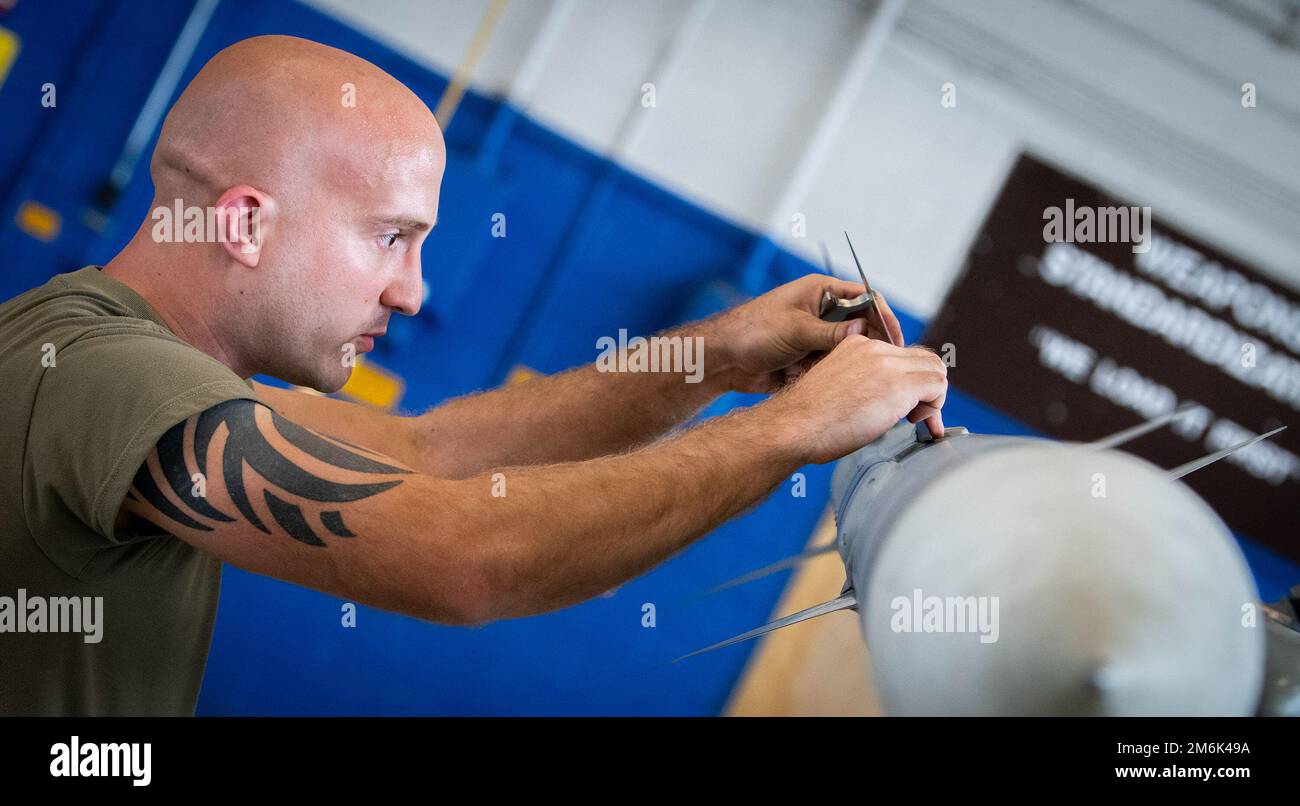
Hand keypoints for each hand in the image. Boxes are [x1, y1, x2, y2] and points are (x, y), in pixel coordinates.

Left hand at [705, 274, 904, 393]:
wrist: (724, 360)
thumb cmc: (752, 331)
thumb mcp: (795, 329)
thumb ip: (830, 333)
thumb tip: (864, 333)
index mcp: (821, 292)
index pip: (865, 298)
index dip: (883, 317)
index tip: (894, 340)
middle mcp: (823, 312)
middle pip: (862, 326)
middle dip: (870, 346)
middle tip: (884, 366)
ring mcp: (817, 336)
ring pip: (848, 350)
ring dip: (849, 363)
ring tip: (853, 376)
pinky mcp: (810, 358)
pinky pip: (832, 366)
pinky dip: (832, 374)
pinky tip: (830, 382)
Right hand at [767, 335, 947, 464]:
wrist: (795, 426)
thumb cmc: (808, 419)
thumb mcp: (837, 386)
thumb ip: (862, 383)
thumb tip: (882, 401)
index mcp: (856, 344)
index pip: (901, 354)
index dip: (911, 380)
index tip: (907, 404)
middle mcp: (874, 348)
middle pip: (923, 358)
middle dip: (927, 388)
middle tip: (917, 414)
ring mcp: (887, 363)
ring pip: (935, 368)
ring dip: (933, 396)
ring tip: (916, 419)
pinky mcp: (899, 383)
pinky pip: (937, 384)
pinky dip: (936, 405)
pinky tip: (917, 421)